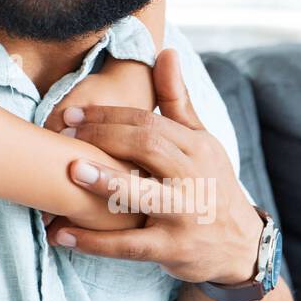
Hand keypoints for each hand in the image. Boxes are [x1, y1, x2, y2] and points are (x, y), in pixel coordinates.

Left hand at [45, 48, 263, 285]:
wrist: (240, 247)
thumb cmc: (209, 184)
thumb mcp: (201, 141)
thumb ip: (177, 100)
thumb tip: (165, 51)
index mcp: (197, 148)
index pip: (150, 123)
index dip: (109, 116)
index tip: (71, 115)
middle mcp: (194, 178)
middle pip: (147, 148)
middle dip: (103, 138)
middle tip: (62, 134)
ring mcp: (184, 215)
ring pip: (143, 196)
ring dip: (105, 183)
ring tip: (70, 171)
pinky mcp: (173, 249)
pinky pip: (129, 246)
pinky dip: (93, 242)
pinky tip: (61, 235)